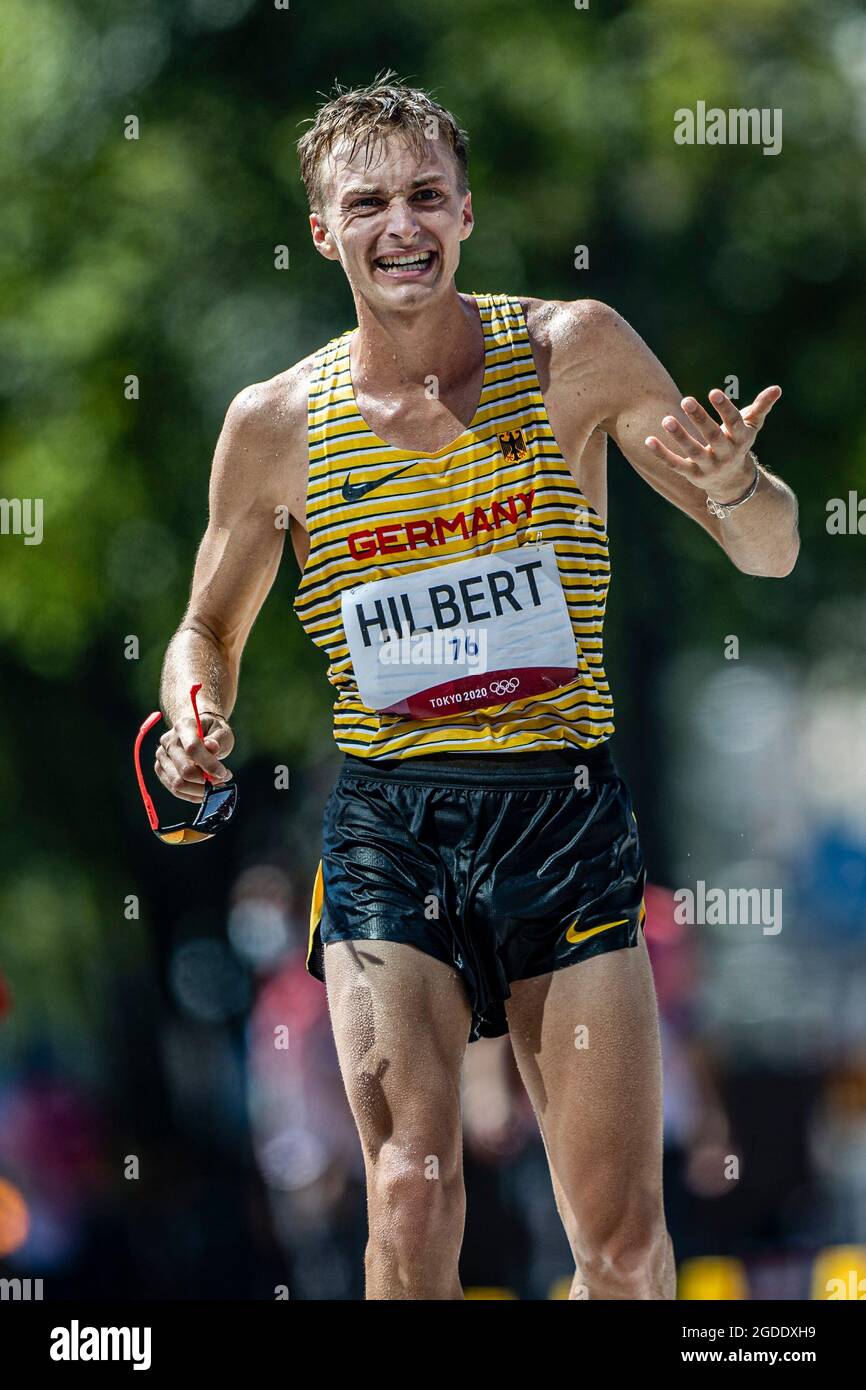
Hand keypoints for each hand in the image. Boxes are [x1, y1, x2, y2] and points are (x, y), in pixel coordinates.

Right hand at [154, 710, 233, 802]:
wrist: (197, 732)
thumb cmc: (211, 732)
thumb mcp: (221, 731)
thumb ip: (217, 740)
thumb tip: (212, 747)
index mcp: (183, 726)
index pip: (192, 748)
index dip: (209, 764)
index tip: (224, 773)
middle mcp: (168, 741)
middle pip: (184, 770)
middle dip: (207, 781)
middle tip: (223, 779)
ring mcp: (162, 756)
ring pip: (178, 784)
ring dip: (200, 790)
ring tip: (216, 785)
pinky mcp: (160, 769)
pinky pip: (175, 790)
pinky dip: (193, 795)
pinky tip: (205, 791)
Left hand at [645, 385, 780, 498]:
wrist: (733, 483)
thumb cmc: (738, 445)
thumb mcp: (750, 427)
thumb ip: (761, 407)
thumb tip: (777, 389)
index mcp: (741, 439)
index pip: (734, 422)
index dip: (724, 408)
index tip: (713, 392)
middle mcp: (726, 454)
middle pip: (713, 436)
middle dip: (700, 419)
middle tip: (686, 400)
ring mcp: (709, 467)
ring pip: (693, 452)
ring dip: (680, 436)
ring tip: (666, 419)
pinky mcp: (693, 476)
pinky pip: (675, 464)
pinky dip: (661, 454)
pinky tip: (649, 440)